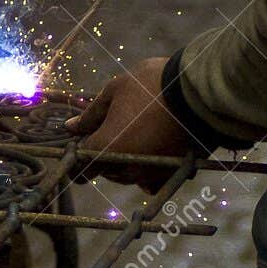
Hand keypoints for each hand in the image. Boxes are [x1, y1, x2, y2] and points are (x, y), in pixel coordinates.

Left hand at [66, 58, 196, 190]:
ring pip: (125, 176)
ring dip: (123, 161)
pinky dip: (145, 172)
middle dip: (102, 153)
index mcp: (105, 146)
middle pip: (104, 168)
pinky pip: (149, 182)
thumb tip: (71, 127)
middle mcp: (125, 166)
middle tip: (113, 128)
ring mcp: (148, 173)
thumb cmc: (150, 85)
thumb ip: (90, 114)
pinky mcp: (169, 173)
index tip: (84, 140)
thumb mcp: (114, 91)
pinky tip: (148, 154)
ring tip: (134, 135)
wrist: (196, 90)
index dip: (79, 152)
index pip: (81, 161)